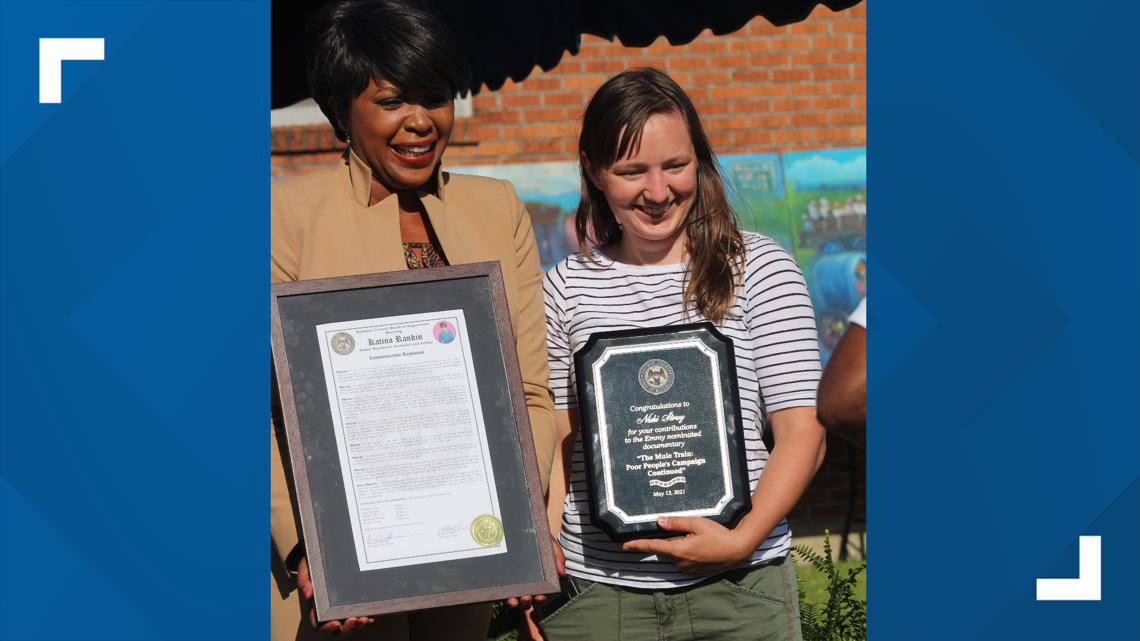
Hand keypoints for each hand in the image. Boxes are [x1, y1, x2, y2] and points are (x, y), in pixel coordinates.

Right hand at [296, 557, 374, 633]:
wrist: (327, 549)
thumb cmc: (315, 561)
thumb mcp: (306, 567)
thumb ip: (304, 579)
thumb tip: (308, 594)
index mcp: (317, 605)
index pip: (319, 623)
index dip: (327, 627)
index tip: (336, 622)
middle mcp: (330, 608)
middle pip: (338, 627)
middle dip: (347, 628)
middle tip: (354, 620)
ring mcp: (343, 605)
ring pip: (350, 623)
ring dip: (358, 624)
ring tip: (365, 618)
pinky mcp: (355, 599)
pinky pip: (362, 612)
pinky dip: (367, 616)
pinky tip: (372, 614)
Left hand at [506, 536, 565, 606]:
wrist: (518, 524)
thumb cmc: (536, 535)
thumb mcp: (549, 542)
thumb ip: (557, 555)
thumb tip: (562, 573)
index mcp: (539, 575)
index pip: (541, 590)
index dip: (541, 596)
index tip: (540, 597)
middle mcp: (526, 579)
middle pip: (528, 596)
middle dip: (527, 600)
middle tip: (526, 598)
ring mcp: (514, 579)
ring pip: (515, 595)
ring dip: (516, 601)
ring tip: (514, 600)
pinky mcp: (502, 577)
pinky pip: (502, 590)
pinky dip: (503, 595)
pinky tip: (505, 595)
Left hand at [622, 516, 754, 574]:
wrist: (737, 550)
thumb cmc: (718, 535)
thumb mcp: (697, 523)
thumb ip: (676, 522)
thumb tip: (659, 521)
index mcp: (679, 549)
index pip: (653, 547)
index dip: (637, 545)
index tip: (625, 545)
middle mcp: (680, 562)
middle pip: (662, 551)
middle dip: (660, 542)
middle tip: (665, 532)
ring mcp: (688, 568)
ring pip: (672, 556)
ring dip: (673, 547)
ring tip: (686, 536)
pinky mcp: (695, 571)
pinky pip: (681, 561)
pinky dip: (681, 553)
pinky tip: (693, 544)